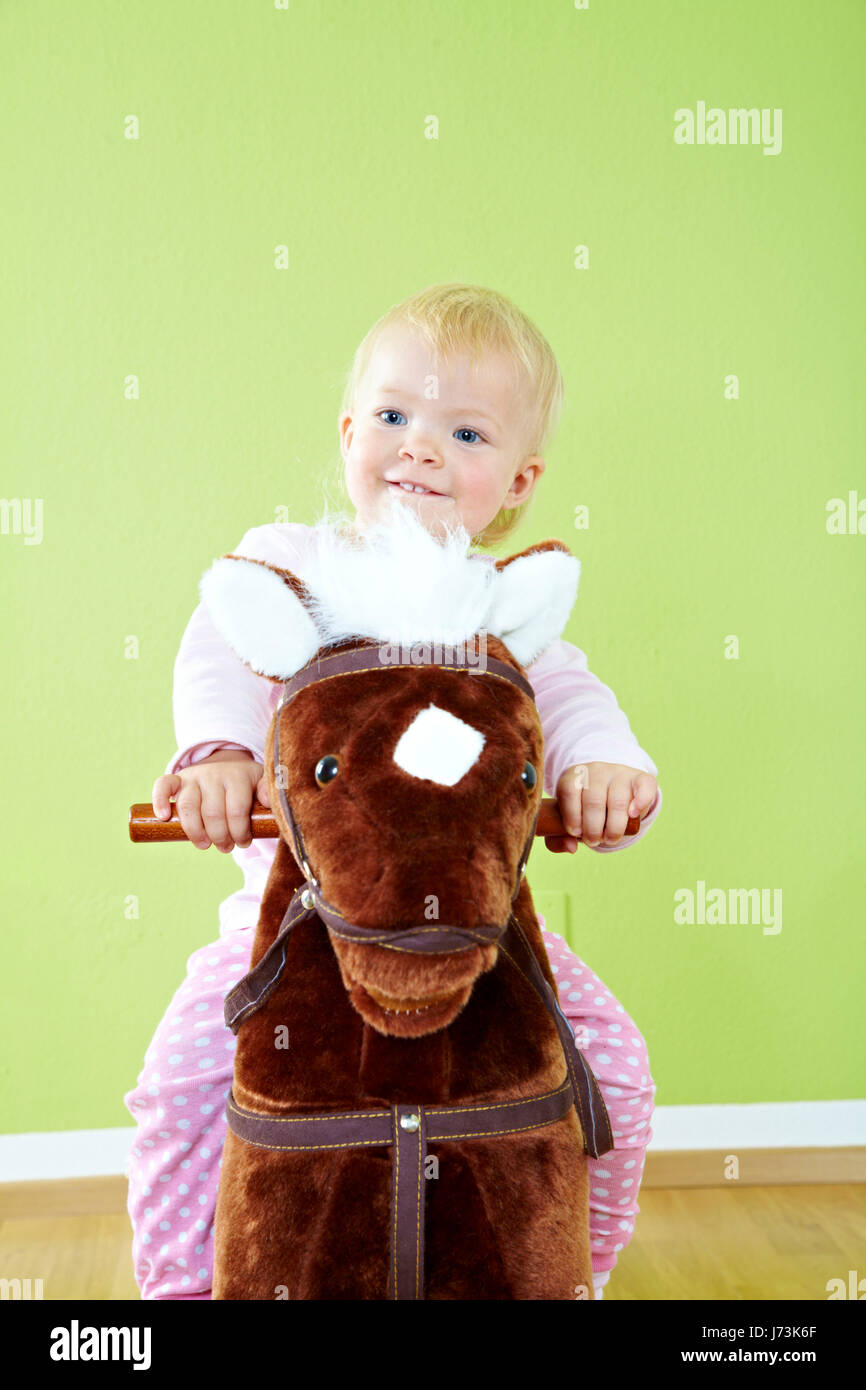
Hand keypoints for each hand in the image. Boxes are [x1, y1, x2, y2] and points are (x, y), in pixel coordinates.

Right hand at [152, 750, 269, 851]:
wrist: (227, 762)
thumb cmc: (246, 782)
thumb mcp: (263, 782)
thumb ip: (269, 791)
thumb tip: (268, 801)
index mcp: (237, 776)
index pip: (236, 810)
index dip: (240, 832)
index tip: (243, 843)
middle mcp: (213, 774)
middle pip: (212, 813)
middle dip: (220, 837)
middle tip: (226, 847)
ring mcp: (193, 776)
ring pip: (188, 806)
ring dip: (195, 831)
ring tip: (204, 845)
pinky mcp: (177, 778)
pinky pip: (163, 785)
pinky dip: (159, 801)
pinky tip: (164, 817)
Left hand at [545, 762, 657, 853]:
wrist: (610, 787)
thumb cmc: (583, 808)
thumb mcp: (567, 817)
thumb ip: (559, 836)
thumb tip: (571, 847)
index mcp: (574, 776)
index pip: (569, 791)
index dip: (572, 815)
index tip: (575, 833)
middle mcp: (596, 771)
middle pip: (594, 799)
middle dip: (593, 828)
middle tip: (593, 841)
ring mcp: (619, 773)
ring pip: (618, 800)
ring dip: (614, 826)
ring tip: (610, 838)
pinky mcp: (640, 778)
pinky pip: (644, 787)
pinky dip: (641, 802)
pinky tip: (633, 815)